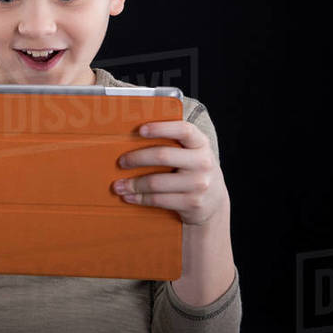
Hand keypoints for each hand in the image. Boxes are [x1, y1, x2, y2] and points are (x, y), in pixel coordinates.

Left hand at [113, 121, 229, 225]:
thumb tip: (131, 136)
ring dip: (133, 184)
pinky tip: (129, 197)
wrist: (214, 202)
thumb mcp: (191, 153)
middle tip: (121, 162)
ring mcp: (199, 184)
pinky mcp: (193, 203)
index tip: (140, 130)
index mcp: (201, 144)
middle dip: (136, 158)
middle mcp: (203, 162)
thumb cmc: (192, 170)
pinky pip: (159, 200)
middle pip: (162, 156)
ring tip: (118, 185)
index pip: (184, 130)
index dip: (161, 128)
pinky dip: (140, 198)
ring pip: (156, 182)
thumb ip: (173, 143)